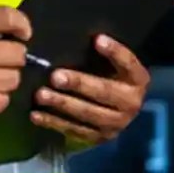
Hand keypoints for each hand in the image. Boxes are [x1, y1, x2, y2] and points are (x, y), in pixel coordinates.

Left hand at [30, 34, 150, 147]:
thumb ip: (100, 51)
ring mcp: (116, 124)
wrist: (119, 107)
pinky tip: (36, 114)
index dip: (114, 52)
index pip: (128, 64)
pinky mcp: (100, 137)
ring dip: (62, 104)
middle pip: (104, 92)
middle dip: (79, 84)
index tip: (97, 39)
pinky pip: (75, 131)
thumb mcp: (112, 62)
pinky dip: (54, 122)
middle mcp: (131, 104)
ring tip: (41, 94)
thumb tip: (80, 35)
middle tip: (55, 76)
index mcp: (137, 80)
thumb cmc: (109, 74)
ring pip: (88, 114)